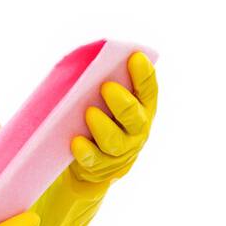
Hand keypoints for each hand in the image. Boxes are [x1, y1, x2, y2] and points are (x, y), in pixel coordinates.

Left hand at [70, 51, 157, 183]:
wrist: (89, 161)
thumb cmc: (97, 116)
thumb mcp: (104, 98)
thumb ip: (103, 80)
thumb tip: (86, 57)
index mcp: (142, 106)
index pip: (148, 89)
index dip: (144, 74)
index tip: (134, 57)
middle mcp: (137, 129)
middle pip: (134, 117)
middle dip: (122, 101)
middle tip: (106, 86)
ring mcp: (122, 151)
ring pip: (115, 141)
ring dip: (103, 126)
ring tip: (89, 113)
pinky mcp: (103, 167)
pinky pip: (95, 161)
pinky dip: (86, 151)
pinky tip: (76, 142)